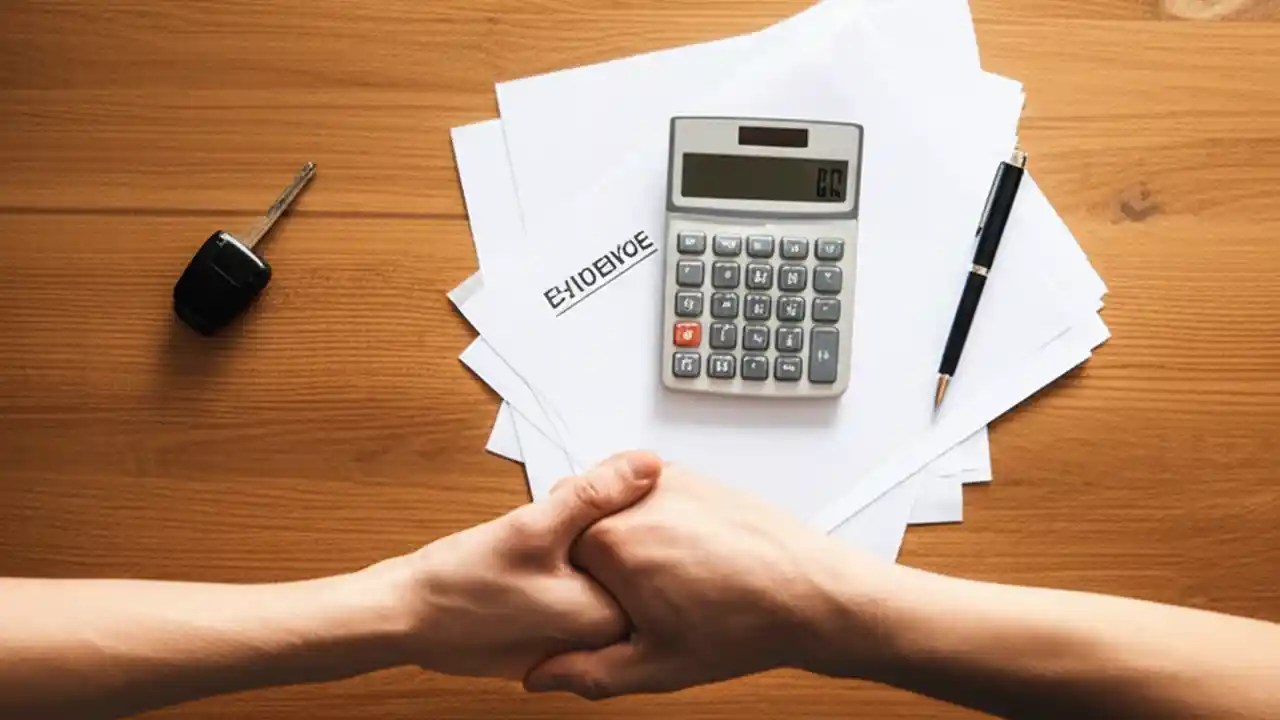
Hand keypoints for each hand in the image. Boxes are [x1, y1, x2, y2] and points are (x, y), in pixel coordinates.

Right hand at [373, 452, 661, 678]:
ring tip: (557, 534)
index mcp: (608, 618)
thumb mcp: (533, 528)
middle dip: (624, 530)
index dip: (651, 515)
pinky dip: (574, 564)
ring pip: (607, 576)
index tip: (641, 491)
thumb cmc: (461, 585)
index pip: (659, 561)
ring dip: (598, 546)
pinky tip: (545, 551)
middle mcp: (599, 637)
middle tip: (583, 513)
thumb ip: (595, 496)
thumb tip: (646, 465)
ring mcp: (576, 639)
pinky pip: (581, 589)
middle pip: (637, 569)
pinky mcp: (555, 633)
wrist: (407, 616)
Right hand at [524, 455, 890, 697]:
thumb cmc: (746, 626)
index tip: (591, 606)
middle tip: (633, 597)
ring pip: (614, 507)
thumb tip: (541, 675)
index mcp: (612, 545)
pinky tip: (685, 558)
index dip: (569, 587)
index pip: (552, 558)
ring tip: (665, 577)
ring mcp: (665, 483)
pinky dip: (655, 520)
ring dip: (624, 536)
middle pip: (580, 526)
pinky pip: (649, 495)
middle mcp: (633, 502)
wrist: (813, 594)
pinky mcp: (693, 477)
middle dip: (594, 561)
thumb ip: (587, 671)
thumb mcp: (657, 666)